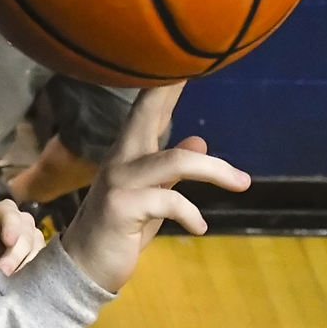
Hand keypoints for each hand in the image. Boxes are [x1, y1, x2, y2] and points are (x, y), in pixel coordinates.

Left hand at [0, 190, 45, 285]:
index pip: (12, 215)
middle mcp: (21, 221)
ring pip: (37, 248)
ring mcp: (32, 238)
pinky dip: (33, 271)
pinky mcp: (36, 255)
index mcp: (3, 210)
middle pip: (27, 234)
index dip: (12, 227)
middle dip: (15, 254)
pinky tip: (21, 280)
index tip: (9, 241)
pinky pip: (41, 261)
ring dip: (25, 264)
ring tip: (10, 278)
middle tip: (3, 271)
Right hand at [60, 83, 250, 292]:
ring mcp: (119, 182)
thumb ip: (172, 172)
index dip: (166, 86)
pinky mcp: (122, 207)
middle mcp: (121, 160)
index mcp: (128, 155)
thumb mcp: (153, 199)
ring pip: (176, 161)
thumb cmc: (119, 232)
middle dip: (169, 91)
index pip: (148, 111)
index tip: (186, 59)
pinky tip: (200, 228)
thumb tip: (198, 140)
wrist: (83, 268)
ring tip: (243, 183)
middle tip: (192, 66)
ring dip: (216, 170)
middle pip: (147, 115)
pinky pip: (170, 202)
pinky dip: (192, 215)